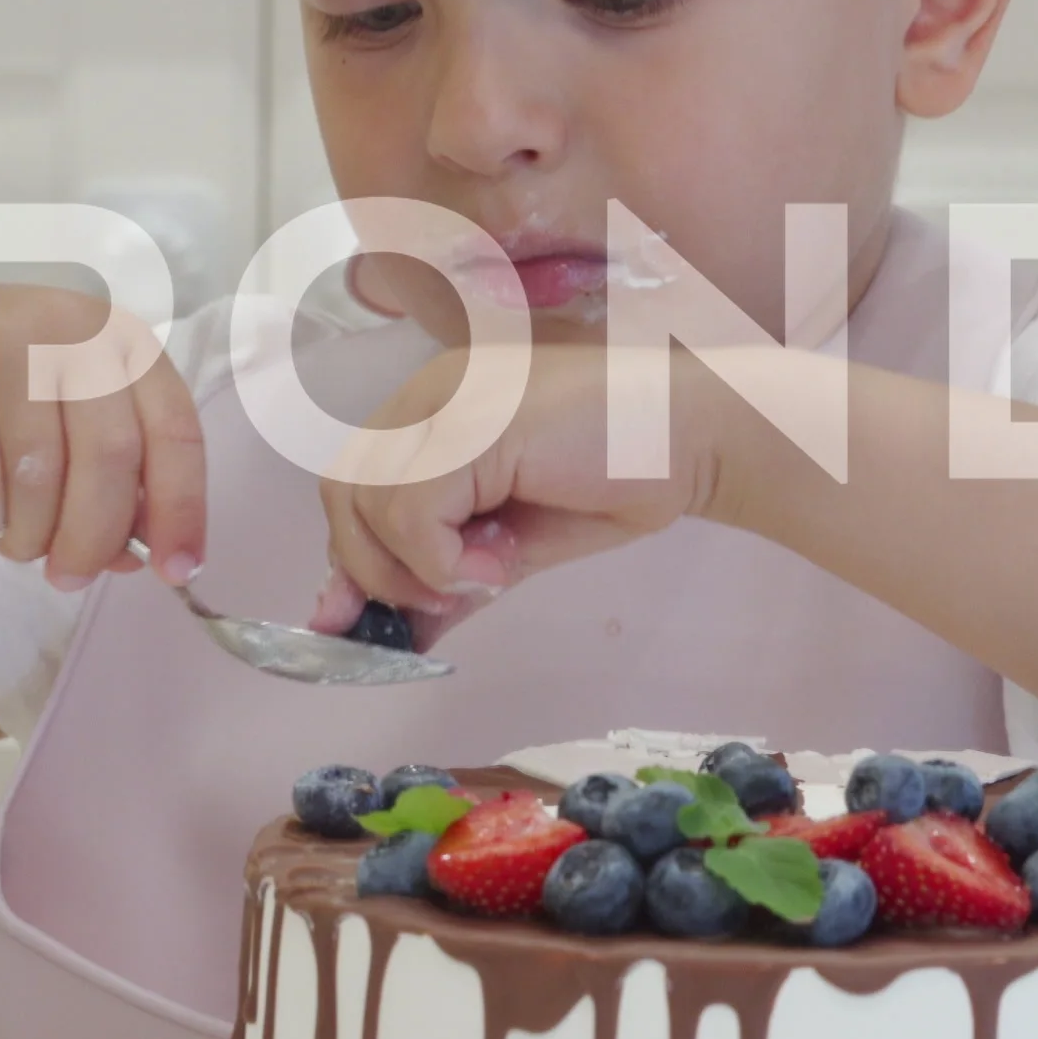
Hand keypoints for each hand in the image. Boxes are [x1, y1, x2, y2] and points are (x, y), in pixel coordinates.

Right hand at [0, 283, 205, 589]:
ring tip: (16, 542)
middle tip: (69, 579)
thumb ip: (117, 483)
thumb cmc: (6, 395)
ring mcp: (5, 339)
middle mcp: (73, 328)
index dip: (182, 509)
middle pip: (109, 457)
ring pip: (37, 472)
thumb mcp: (73, 420)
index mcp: (125, 343)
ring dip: (28, 534)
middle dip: (92, 538)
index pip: (175, 431)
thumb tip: (135, 559)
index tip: (178, 573)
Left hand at [313, 343, 736, 634]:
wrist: (695, 435)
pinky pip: (412, 512)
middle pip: (342, 495)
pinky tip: (499, 564)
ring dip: (413, 567)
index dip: (354, 557)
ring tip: (483, 575)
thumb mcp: (513, 547)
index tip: (364, 619)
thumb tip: (397, 641)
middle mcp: (427, 397)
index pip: (352, 488)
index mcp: (431, 414)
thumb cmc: (619, 479)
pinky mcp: (473, 425)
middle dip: (374, 568)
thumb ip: (449, 580)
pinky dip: (441, 559)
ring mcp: (447, 402)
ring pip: (366, 503)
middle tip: (444, 599)